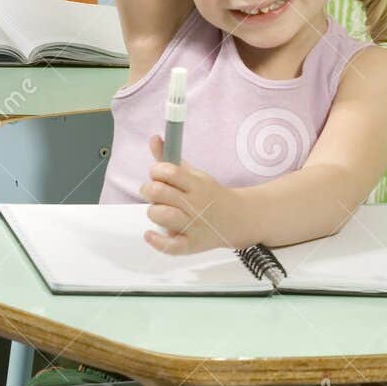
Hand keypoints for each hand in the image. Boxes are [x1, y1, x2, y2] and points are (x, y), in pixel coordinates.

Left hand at [139, 134, 245, 253]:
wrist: (237, 219)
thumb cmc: (209, 196)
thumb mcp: (193, 175)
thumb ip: (169, 159)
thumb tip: (154, 138)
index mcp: (197, 184)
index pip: (169, 171)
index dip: (156, 171)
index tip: (157, 174)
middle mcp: (196, 204)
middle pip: (160, 192)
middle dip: (149, 190)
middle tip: (152, 192)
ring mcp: (194, 225)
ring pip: (162, 215)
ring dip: (153, 211)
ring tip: (158, 211)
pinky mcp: (192, 245)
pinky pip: (171, 246)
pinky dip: (157, 241)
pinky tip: (150, 234)